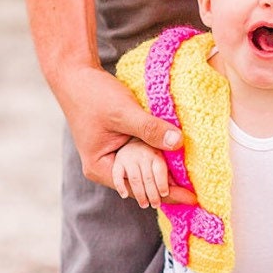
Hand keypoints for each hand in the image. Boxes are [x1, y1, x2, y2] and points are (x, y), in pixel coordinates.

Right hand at [53, 63, 196, 204]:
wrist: (75, 75)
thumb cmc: (92, 94)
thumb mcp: (123, 112)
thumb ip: (149, 128)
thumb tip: (178, 142)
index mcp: (100, 167)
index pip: (140, 188)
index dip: (167, 193)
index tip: (192, 197)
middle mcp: (105, 167)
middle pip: (142, 182)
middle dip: (167, 184)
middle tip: (197, 192)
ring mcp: (111, 155)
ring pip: (143, 168)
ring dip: (163, 169)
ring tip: (191, 178)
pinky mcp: (118, 143)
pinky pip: (141, 153)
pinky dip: (156, 153)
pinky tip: (176, 155)